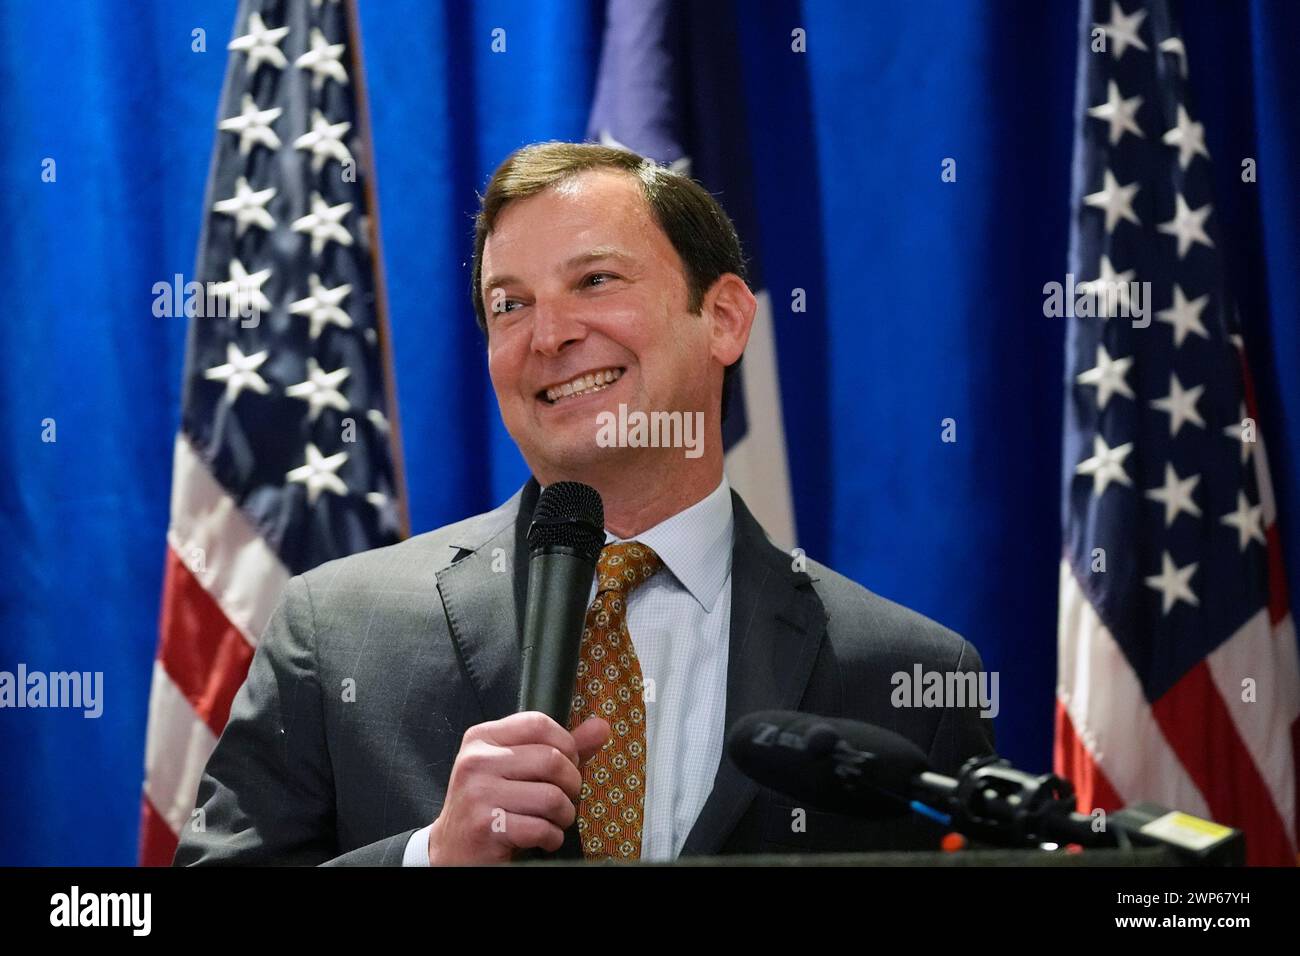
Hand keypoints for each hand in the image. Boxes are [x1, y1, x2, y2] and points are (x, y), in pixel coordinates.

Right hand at [426, 711, 610, 863]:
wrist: (452, 850)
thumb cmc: (490, 805)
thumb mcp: (516, 768)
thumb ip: (559, 747)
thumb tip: (601, 727)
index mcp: (482, 738)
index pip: (539, 724)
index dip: (566, 745)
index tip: (566, 764)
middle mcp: (476, 761)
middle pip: (551, 760)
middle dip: (571, 784)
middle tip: (564, 798)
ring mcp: (478, 794)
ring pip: (551, 797)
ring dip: (564, 815)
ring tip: (553, 820)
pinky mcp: (485, 827)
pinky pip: (541, 828)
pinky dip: (552, 838)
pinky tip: (542, 839)